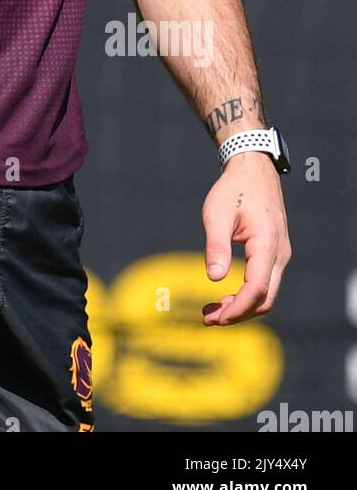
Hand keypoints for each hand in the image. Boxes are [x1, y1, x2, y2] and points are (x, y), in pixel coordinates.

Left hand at [201, 152, 291, 324]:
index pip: (257, 289)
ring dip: (242, 306)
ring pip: (267, 294)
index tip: (215, 318)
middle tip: (208, 319)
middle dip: (238, 314)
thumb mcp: (217, 213)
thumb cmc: (233, 189)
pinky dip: (247, 295)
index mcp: (267, 244)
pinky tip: (225, 295)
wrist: (253, 171)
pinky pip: (265, 283)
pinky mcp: (275, 254)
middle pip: (265, 299)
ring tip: (212, 311)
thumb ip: (217, 245)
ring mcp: (280, 255)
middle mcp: (279, 254)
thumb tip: (215, 278)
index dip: (237, 308)